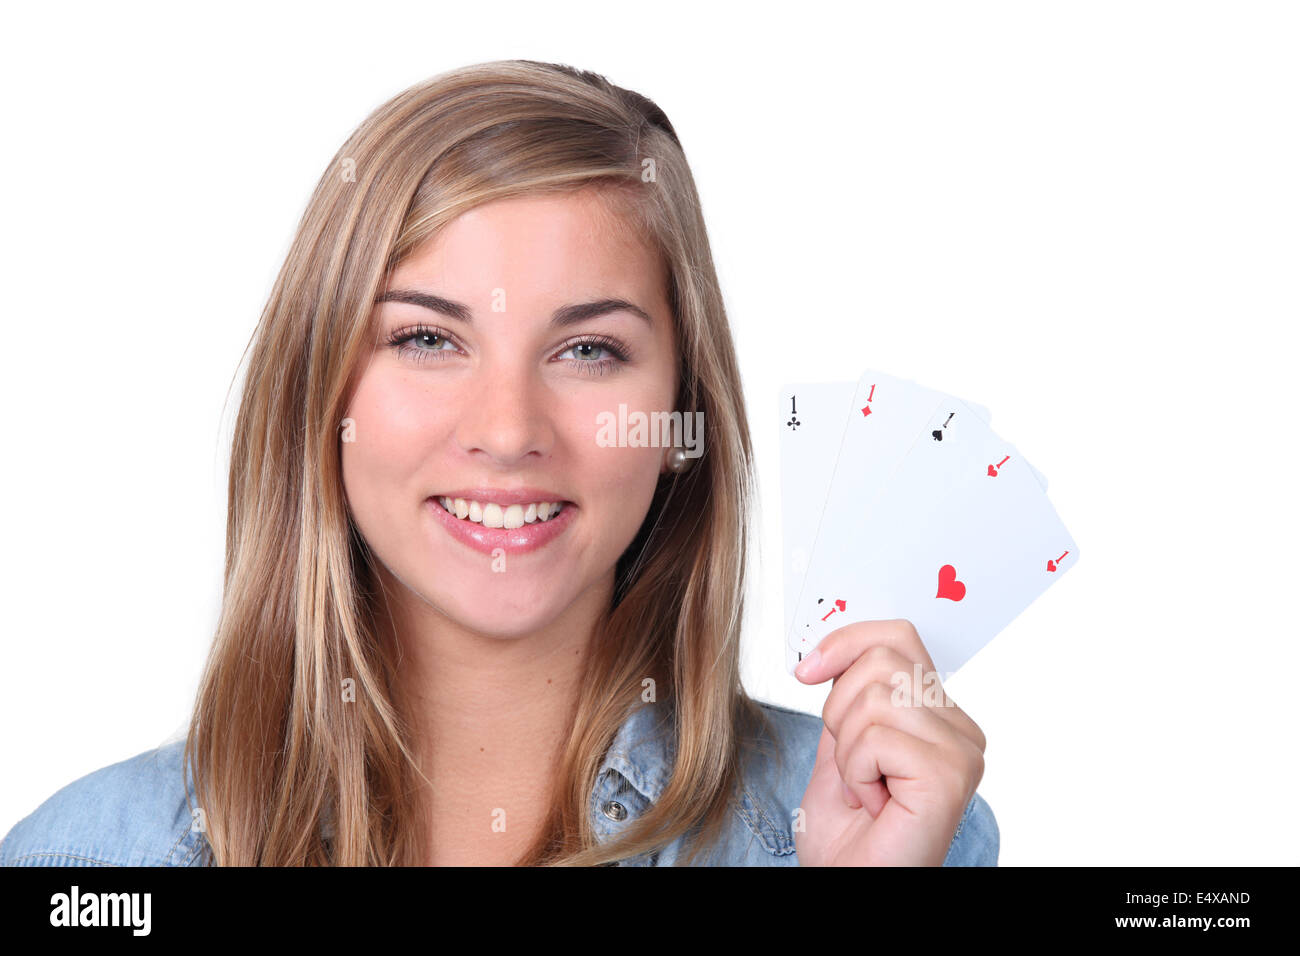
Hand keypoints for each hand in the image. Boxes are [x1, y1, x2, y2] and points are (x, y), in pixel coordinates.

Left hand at [793, 619, 985, 865]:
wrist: (852, 885)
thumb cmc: (847, 836)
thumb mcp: (839, 746)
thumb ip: (848, 696)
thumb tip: (830, 648)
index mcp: (939, 715)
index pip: (898, 637)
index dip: (845, 642)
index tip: (805, 671)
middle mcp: (961, 729)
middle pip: (882, 660)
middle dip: (839, 709)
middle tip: (850, 764)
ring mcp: (961, 751)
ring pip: (875, 696)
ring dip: (847, 749)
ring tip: (863, 789)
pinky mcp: (949, 775)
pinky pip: (876, 738)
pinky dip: (856, 774)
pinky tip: (873, 804)